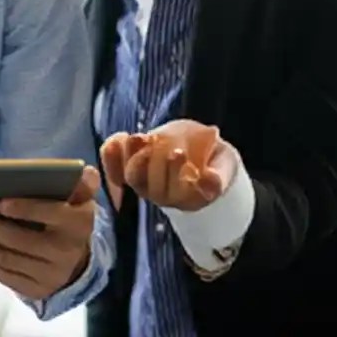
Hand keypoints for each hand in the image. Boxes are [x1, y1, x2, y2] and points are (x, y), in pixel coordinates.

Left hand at [0, 165, 98, 300]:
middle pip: (20, 240)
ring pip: (6, 259)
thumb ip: (80, 184)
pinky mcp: (33, 290)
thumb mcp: (80, 201)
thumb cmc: (68, 220)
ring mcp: (48, 275)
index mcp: (77, 224)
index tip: (0, 203)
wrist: (79, 264)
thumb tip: (83, 170)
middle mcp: (64, 253)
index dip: (27, 209)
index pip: (52, 215)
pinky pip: (2, 275)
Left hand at [102, 120, 239, 211]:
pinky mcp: (130, 170)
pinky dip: (112, 154)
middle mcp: (163, 196)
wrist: (199, 149)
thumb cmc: (214, 160)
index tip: (179, 152)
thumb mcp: (224, 166)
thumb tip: (211, 180)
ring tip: (139, 137)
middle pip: (150, 186)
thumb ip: (220, 176)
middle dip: (153, 162)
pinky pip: (114, 168)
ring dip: (132, 156)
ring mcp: (144, 184)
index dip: (175, 172)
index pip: (177, 193)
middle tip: (157, 140)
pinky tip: (120, 137)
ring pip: (131, 177)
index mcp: (189, 199)